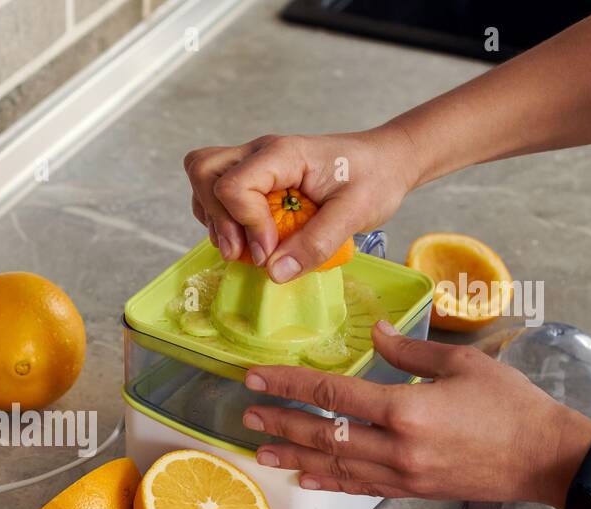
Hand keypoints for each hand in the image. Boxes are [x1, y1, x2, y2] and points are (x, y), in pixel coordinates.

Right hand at [184, 127, 419, 282]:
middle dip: (217, 219)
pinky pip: (215, 193)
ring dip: (215, 220)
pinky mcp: (255, 178)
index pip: (235, 185)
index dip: (247, 225)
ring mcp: (254, 163)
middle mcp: (260, 153)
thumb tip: (274, 273)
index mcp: (283, 154)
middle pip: (204, 171)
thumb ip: (316, 243)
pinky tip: (246, 238)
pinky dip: (221, 219)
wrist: (387, 162)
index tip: (271, 251)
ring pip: (203, 180)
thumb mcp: (355, 213)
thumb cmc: (375, 178)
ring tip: (244, 247)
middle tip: (244, 252)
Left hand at [242, 322, 590, 507]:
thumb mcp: (463, 364)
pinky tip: (305, 478)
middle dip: (281, 424)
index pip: (332, 395)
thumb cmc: (511, 404)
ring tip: (260, 451)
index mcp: (406, 409)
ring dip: (295, 458)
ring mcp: (402, 475)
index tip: (256, 379)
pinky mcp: (411, 492)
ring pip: (335, 466)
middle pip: (324, 434)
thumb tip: (373, 333)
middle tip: (247, 416)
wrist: (546, 459)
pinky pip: (359, 487)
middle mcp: (397, 447)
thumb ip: (410, 350)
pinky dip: (329, 482)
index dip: (288, 385)